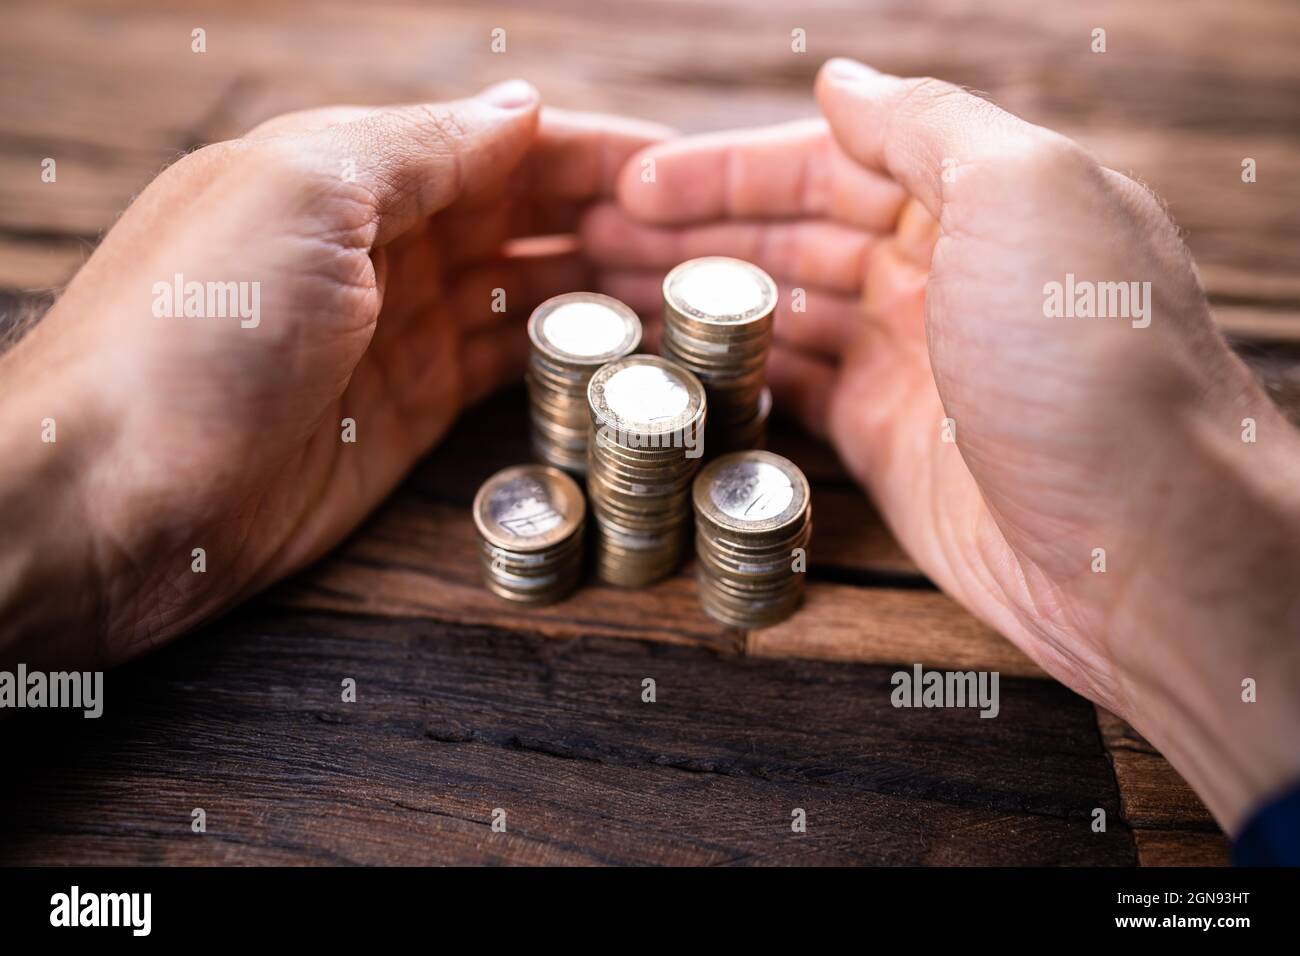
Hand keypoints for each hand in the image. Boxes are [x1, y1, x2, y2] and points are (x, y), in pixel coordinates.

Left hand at [0, 80, 668, 665]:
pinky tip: (631, 360)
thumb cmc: (199, 326)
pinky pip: (507, 373)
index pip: (504, 144)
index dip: (598, 152)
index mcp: (354, 168)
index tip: (691, 170)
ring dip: (605, 294)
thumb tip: (524, 104)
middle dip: (618, 223)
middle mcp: (382, 245)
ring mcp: (397, 334)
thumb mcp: (307, 192)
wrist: (117, 497)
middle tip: (716, 248)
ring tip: (697, 302)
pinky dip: (569, 363)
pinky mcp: (407, 415)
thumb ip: (423, 147)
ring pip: (528, 296)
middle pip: (526, 217)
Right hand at [583, 58, 1299, 831]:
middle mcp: (938, 272)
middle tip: (585, 247)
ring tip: (598, 302)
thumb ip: (924, 124)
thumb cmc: (1091, 353)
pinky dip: (725, 375)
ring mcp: (908, 360)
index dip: (724, 170)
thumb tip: (838, 77)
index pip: (825, 162)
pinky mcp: (884, 441)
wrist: (1143, 542)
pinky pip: (787, 393)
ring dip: (692, 304)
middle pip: (788, 237)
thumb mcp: (1022, 191)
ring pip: (776, 314)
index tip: (632, 187)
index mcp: (974, 197)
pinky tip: (662, 369)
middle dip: (687, 236)